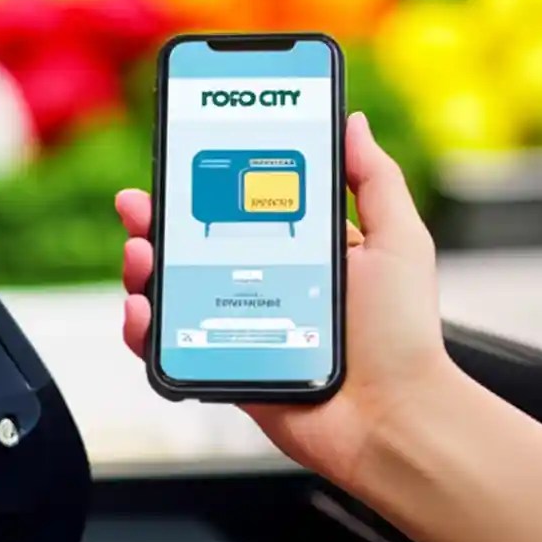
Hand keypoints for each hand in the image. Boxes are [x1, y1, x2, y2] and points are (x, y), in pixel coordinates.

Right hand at [115, 112, 454, 489]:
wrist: (392, 419)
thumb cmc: (402, 338)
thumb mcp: (398, 240)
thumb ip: (375, 180)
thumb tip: (353, 122)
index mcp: (294, 249)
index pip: (234, 206)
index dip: (200, 182)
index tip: (178, 157)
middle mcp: (257, 282)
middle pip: (187, 243)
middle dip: (153, 219)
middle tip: (139, 205)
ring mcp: (232, 323)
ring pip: (167, 288)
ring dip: (142, 267)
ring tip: (142, 256)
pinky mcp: (216, 363)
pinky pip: (164, 344)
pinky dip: (142, 327)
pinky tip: (143, 310)